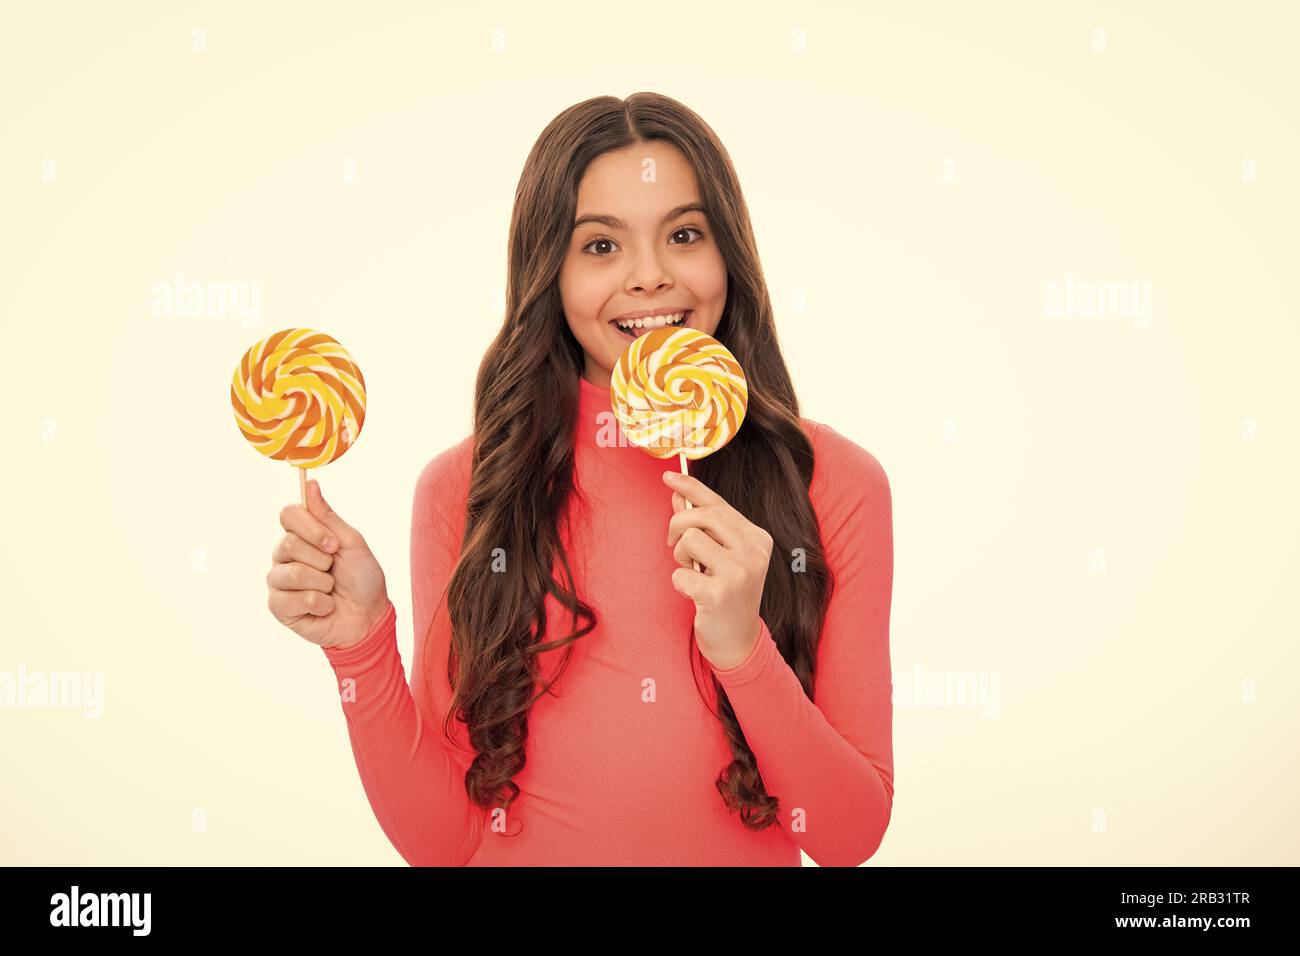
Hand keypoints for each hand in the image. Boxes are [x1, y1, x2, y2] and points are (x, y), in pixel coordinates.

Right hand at [267, 478, 389, 649]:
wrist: (369, 616)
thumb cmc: (362, 578)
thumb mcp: (351, 543)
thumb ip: (328, 516)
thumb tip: (310, 483)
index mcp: (301, 536)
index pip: (288, 514)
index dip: (311, 528)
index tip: (334, 544)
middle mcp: (284, 556)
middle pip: (288, 543)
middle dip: (322, 559)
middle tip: (334, 570)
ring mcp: (279, 581)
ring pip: (292, 573)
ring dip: (323, 584)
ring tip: (331, 590)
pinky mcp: (278, 607)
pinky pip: (292, 599)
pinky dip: (319, 603)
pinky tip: (325, 607)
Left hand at [663, 470, 771, 669]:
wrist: (738, 639)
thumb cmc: (727, 592)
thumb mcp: (719, 555)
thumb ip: (703, 525)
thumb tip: (677, 494)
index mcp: (757, 538)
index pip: (718, 504)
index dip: (690, 487)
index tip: (668, 476)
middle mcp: (753, 552)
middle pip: (702, 516)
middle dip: (678, 525)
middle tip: (675, 545)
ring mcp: (739, 573)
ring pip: (690, 539)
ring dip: (681, 557)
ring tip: (693, 573)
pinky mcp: (719, 595)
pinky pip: (680, 573)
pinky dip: (680, 583)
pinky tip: (695, 594)